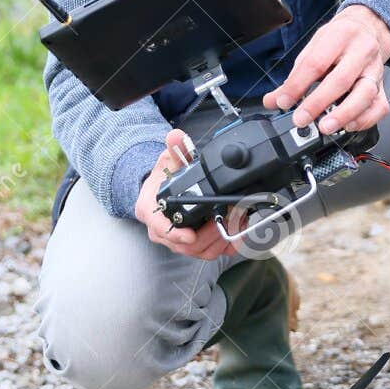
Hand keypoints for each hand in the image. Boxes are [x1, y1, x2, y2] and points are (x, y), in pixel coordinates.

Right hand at [135, 128, 245, 259]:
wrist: (161, 192)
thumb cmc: (162, 181)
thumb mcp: (167, 162)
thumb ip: (175, 149)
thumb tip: (176, 136)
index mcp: (151, 211)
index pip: (159, 227)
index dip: (175, 234)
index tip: (190, 235)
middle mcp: (162, 231)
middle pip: (185, 245)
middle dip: (209, 234)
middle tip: (227, 219)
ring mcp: (177, 242)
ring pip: (200, 251)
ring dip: (221, 240)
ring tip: (236, 223)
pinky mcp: (193, 246)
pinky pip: (210, 252)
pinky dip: (226, 246)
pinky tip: (238, 235)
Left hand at [263, 5, 389, 133]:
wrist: (367, 28)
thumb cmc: (338, 40)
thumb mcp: (312, 49)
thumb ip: (294, 76)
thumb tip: (273, 100)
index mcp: (340, 36)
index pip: (316, 63)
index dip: (297, 85)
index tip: (284, 102)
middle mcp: (361, 51)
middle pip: (341, 79)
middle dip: (318, 103)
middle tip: (301, 119)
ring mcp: (375, 69)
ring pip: (365, 94)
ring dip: (344, 114)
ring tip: (325, 126)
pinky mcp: (383, 86)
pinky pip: (380, 106)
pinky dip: (365, 119)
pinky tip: (349, 125)